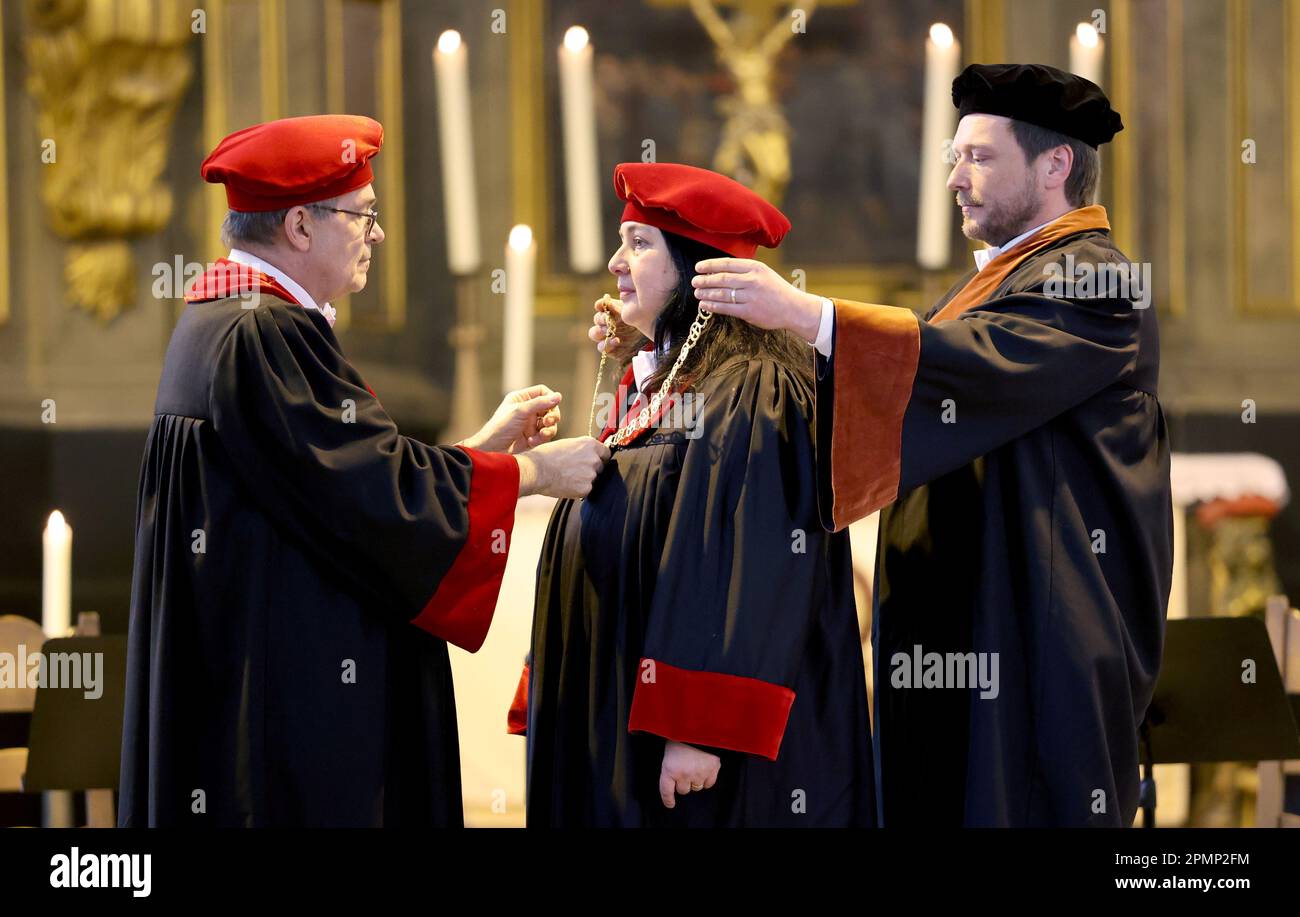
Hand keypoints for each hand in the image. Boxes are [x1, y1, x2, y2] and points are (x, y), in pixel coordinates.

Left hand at [461, 385, 561, 453]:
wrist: (492, 449)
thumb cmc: (501, 427)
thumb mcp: (521, 411)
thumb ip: (540, 403)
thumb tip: (559, 396)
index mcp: (522, 398)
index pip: (543, 392)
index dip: (550, 398)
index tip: (552, 405)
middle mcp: (527, 410)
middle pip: (550, 408)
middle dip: (552, 416)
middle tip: (548, 422)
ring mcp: (530, 424)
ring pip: (550, 423)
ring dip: (548, 429)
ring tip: (542, 434)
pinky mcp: (533, 437)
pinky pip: (545, 435)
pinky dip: (542, 438)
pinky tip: (532, 441)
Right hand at [516, 436, 609, 498]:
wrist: (536, 470)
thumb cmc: (545, 456)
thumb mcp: (567, 444)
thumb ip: (581, 449)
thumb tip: (587, 453)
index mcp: (589, 444)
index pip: (605, 452)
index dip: (600, 457)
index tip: (596, 461)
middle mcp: (593, 458)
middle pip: (600, 466)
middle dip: (591, 469)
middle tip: (575, 471)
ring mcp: (591, 474)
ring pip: (593, 479)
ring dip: (584, 480)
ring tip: (568, 478)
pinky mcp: (586, 488)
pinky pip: (586, 490)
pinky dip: (579, 490)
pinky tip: (567, 485)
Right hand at [587, 296, 644, 360]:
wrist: (653, 338)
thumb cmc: (644, 322)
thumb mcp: (634, 313)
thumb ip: (620, 307)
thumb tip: (606, 298)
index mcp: (612, 312)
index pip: (600, 306)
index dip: (600, 305)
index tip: (602, 305)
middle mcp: (608, 324)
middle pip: (597, 320)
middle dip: (601, 320)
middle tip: (607, 320)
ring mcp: (608, 337)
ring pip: (594, 334)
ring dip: (599, 332)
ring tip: (609, 332)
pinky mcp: (611, 349)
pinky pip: (602, 347)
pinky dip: (607, 344)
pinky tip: (616, 341)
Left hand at [659, 740, 720, 808]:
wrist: (700, 725)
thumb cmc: (681, 735)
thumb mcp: (669, 749)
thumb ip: (670, 766)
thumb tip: (672, 779)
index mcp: (669, 769)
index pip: (666, 791)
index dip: (668, 800)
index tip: (670, 804)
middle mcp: (684, 774)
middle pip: (683, 790)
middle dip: (683, 782)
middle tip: (684, 770)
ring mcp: (699, 773)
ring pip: (696, 787)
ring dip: (695, 780)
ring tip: (695, 767)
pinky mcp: (713, 770)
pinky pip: (709, 783)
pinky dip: (707, 778)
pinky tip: (705, 769)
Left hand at [691, 258, 823, 343]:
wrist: (793, 308)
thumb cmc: (776, 290)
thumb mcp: (764, 274)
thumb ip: (745, 271)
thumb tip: (719, 272)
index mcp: (756, 268)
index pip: (727, 264)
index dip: (710, 265)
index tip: (698, 267)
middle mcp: (753, 281)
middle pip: (722, 279)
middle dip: (705, 280)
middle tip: (695, 281)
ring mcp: (751, 297)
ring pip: (722, 294)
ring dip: (706, 293)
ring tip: (697, 293)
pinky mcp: (749, 312)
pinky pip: (726, 308)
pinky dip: (713, 306)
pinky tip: (705, 304)